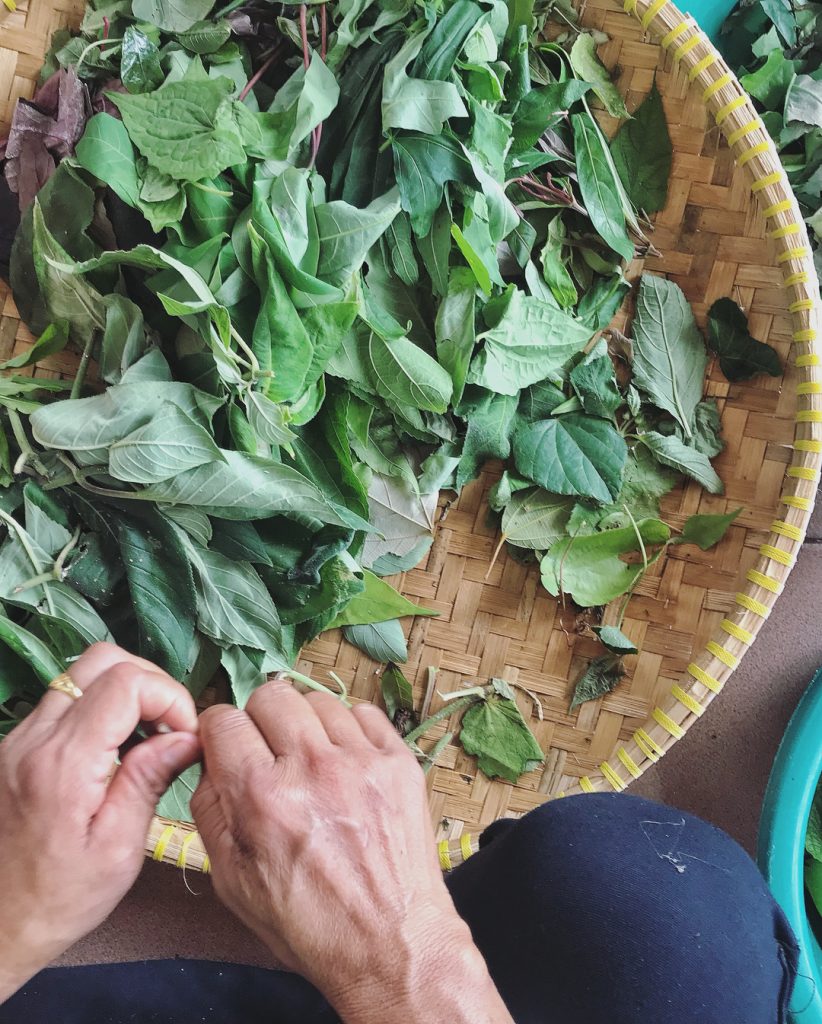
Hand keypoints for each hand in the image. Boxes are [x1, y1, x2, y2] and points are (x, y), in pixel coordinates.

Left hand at [0, 642, 198, 998]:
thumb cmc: (58, 900)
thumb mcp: (117, 850)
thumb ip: (148, 781)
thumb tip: (186, 736)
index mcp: (62, 764)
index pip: (126, 682)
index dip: (169, 697)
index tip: (185, 736)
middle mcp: (33, 739)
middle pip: (101, 660)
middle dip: (149, 681)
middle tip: (170, 725)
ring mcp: (17, 738)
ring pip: (80, 673)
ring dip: (124, 690)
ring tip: (146, 735)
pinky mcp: (13, 746)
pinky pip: (63, 699)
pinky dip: (99, 706)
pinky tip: (115, 748)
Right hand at [192, 682, 512, 1023]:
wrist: (391, 943)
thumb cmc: (310, 922)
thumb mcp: (233, 882)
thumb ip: (210, 811)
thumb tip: (209, 760)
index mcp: (262, 796)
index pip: (223, 719)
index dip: (218, 732)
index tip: (227, 746)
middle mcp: (312, 767)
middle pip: (271, 695)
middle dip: (260, 720)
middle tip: (268, 752)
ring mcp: (361, 759)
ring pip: (317, 700)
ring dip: (306, 724)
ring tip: (311, 761)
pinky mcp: (399, 761)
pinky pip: (364, 712)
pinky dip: (349, 730)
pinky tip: (346, 762)